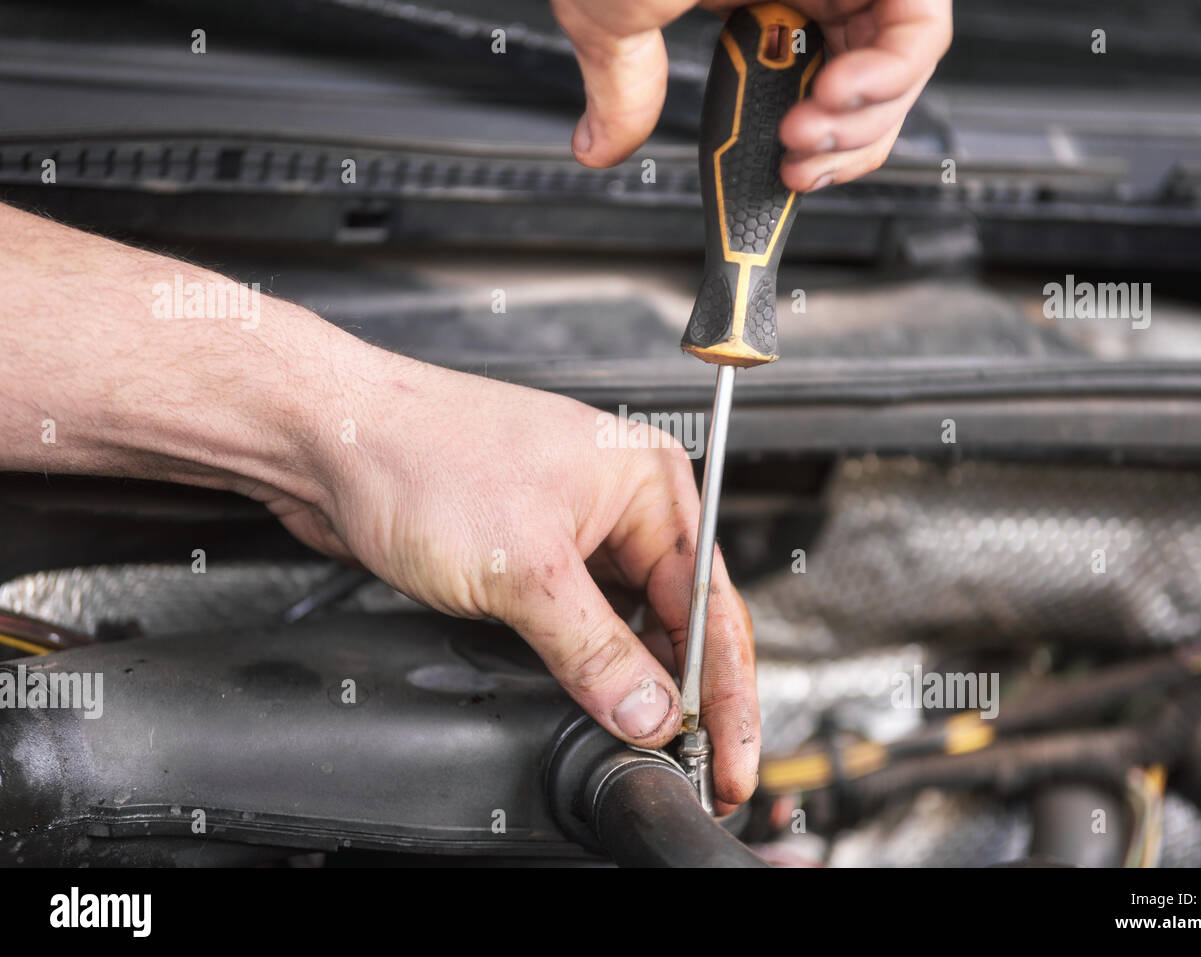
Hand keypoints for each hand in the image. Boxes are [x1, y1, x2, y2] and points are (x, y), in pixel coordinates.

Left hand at [265, 352, 762, 809]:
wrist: (329, 438)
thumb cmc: (420, 452)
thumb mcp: (524, 569)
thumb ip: (595, 651)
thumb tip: (648, 709)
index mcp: (646, 480)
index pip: (708, 599)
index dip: (724, 685)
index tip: (729, 749)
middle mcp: (618, 502)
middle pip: (676, 615)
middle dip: (688, 690)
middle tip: (703, 760)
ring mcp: (571, 530)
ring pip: (625, 622)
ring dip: (636, 680)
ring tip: (651, 738)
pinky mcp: (528, 556)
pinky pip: (578, 622)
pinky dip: (590, 665)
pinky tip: (599, 701)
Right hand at [552, 0, 951, 189]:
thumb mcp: (609, 20)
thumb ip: (622, 89)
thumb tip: (598, 144)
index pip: (815, 82)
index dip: (815, 144)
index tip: (786, 173)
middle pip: (869, 82)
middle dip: (841, 145)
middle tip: (796, 165)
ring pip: (902, 63)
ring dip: (861, 123)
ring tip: (806, 136)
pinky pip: (919, 27)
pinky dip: (888, 77)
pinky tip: (835, 97)